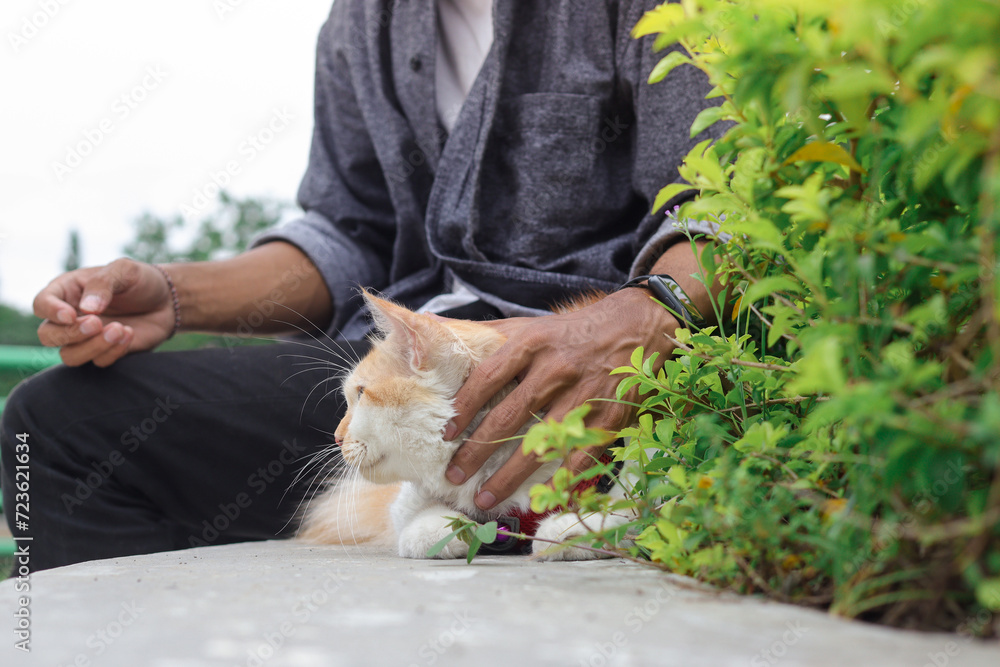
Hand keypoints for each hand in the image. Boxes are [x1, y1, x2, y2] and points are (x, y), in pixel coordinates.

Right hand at [33, 258, 175, 366]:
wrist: (168, 300)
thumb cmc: (140, 280)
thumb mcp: (124, 270)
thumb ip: (103, 284)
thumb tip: (86, 308)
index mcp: (67, 292)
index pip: (41, 304)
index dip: (50, 311)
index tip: (71, 314)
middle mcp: (71, 318)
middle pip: (48, 335)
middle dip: (70, 334)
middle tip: (97, 323)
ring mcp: (86, 339)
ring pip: (70, 356)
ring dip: (92, 347)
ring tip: (119, 329)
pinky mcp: (105, 353)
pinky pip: (99, 362)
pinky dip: (114, 351)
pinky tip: (130, 333)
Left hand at [442, 287, 678, 509]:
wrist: (636, 326)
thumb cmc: (571, 332)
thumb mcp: (529, 325)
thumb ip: (485, 332)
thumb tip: (431, 323)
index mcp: (532, 344)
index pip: (488, 378)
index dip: (464, 408)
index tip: (446, 435)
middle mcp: (555, 369)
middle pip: (508, 417)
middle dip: (477, 452)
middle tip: (454, 476)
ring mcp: (584, 395)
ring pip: (540, 442)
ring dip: (509, 475)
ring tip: (484, 497)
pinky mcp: (609, 416)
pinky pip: (580, 455)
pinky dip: (560, 480)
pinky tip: (539, 498)